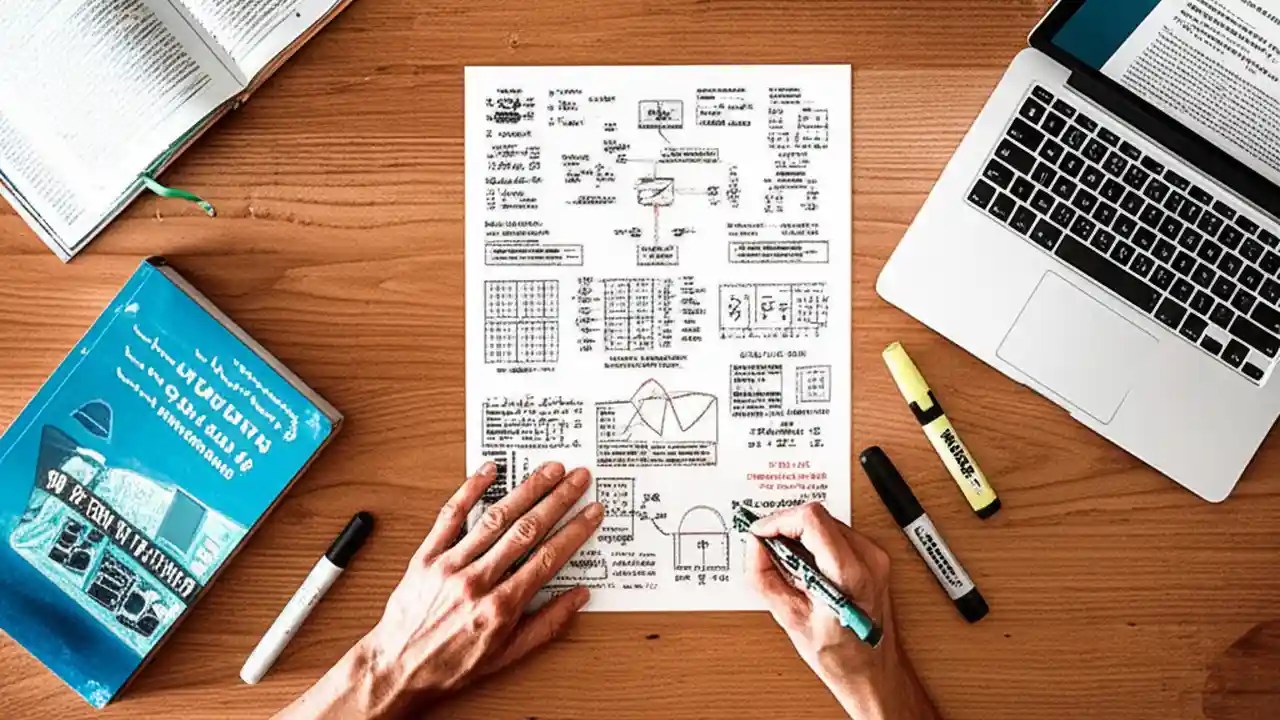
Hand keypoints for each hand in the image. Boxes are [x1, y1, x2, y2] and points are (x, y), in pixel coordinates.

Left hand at [279, 462, 602, 719]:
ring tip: (547, 470)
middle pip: (526, 530)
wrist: (398, 668)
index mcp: (500, 607)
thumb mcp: (507, 655)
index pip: (547, 559)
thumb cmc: (451, 665)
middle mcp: (476, 581)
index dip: (574, 531)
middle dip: (557, 500)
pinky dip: (470, 490)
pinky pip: (450, 516)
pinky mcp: (426, 556)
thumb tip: (578, 598)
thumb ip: (546, 624)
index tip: (591, 512)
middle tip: (577, 479)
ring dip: (525, 490)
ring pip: (495, 518)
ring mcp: (450, 565)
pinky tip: (488, 471)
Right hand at [747, 503, 937, 719]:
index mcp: (851, 574)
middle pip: (816, 517)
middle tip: (766, 550)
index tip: (760, 533)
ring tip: (785, 565)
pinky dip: (812, 544)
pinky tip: (804, 568)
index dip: (778, 521)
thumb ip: (766, 578)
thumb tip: (754, 547)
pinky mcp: (872, 558)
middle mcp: (868, 558)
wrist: (873, 672)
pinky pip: (834, 535)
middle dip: (785, 529)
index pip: (811, 519)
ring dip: (798, 536)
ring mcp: (874, 556)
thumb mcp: (792, 620)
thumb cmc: (842, 657)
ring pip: (824, 523)